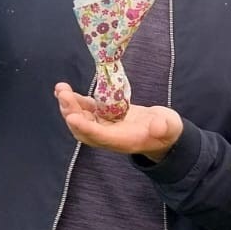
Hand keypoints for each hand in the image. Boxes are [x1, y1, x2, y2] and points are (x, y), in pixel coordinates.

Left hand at [54, 83, 183, 159]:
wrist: (161, 132)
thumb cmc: (166, 129)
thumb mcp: (169, 127)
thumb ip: (164, 127)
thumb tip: (158, 125)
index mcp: (124, 140)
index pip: (101, 136)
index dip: (86, 127)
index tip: (72, 117)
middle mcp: (109, 137)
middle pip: (84, 129)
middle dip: (71, 113)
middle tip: (64, 94)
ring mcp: (104, 127)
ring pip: (81, 120)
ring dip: (69, 106)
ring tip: (61, 89)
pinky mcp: (103, 118)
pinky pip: (84, 112)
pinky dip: (74, 102)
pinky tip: (65, 91)